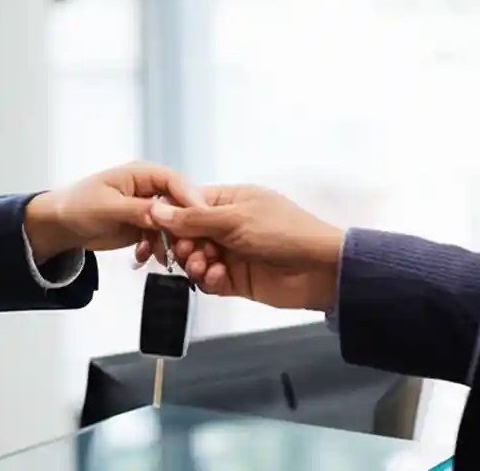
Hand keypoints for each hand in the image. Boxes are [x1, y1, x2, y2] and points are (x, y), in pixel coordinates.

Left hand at [24, 162, 205, 264]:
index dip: (190, 198)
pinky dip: (159, 248)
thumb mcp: (106, 207)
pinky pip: (162, 237)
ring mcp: (149, 208)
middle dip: (185, 224)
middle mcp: (149, 189)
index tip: (201, 217)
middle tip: (189, 244)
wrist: (60, 225)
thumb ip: (136, 209)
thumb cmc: (76, 205)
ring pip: (174, 224)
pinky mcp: (145, 226)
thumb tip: (163, 213)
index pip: (175, 181)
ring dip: (173, 240)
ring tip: (166, 255)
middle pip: (180, 203)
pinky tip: (149, 257)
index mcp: (141, 174)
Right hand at [151, 185, 344, 311]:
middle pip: (188, 234)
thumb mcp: (235, 220)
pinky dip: (209, 279)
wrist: (322, 270)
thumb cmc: (286, 233)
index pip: (189, 204)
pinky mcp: (237, 278)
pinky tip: (218, 277)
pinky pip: (210, 279)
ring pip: (196, 259)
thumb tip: (157, 210)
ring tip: (203, 266)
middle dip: (183, 244)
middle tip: (188, 251)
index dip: (172, 216)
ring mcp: (232, 252)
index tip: (160, 228)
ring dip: (194, 263)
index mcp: (231, 201)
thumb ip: (193, 218)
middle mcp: (228, 225)